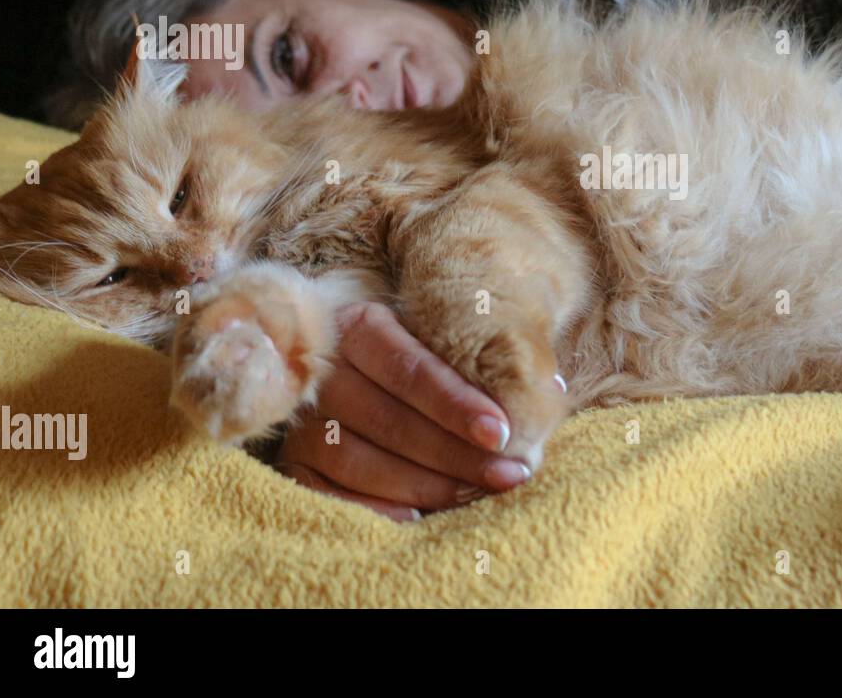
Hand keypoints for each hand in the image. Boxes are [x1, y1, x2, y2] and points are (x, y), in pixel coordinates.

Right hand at [274, 302, 534, 520]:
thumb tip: (548, 391)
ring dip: (424, 483)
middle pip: (387, 418)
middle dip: (455, 452)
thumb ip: (493, 354)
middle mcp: (322, 368)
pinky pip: (328, 493)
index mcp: (360, 325)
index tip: (502, 431)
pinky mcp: (293, 459)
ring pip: (358, 458)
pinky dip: (375, 507)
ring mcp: (301, 417)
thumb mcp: (452, 335)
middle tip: (509, 473)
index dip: (455, 404)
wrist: (360, 364)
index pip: (409, 367)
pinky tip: (419, 516)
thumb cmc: (425, 353)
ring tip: (477, 493)